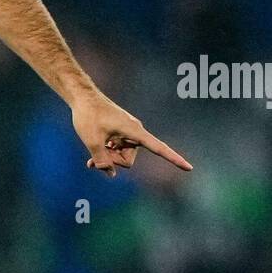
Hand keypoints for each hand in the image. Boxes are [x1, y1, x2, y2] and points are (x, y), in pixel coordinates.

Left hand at [71, 89, 191, 177]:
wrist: (82, 97)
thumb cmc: (88, 116)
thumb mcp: (92, 142)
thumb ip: (102, 161)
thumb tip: (111, 174)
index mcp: (134, 132)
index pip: (159, 148)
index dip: (174, 159)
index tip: (189, 168)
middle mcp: (134, 132)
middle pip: (128, 160)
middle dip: (112, 162)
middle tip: (94, 157)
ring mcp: (127, 133)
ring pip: (121, 157)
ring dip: (108, 157)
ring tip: (92, 151)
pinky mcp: (120, 133)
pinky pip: (117, 150)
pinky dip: (107, 154)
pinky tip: (92, 156)